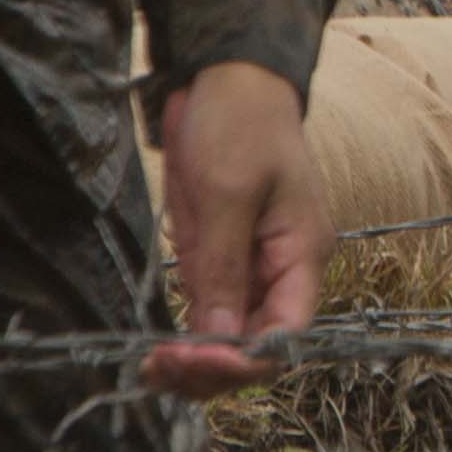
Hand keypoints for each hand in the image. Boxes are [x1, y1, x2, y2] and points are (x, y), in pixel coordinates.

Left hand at [151, 61, 328, 396]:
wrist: (228, 78)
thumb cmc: (240, 123)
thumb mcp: (227, 192)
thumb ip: (223, 266)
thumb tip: (218, 339)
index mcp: (302, 254)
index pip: (286, 332)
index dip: (244, 358)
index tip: (193, 357)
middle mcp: (280, 270)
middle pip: (257, 345)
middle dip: (214, 368)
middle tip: (160, 371)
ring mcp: (248, 267)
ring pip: (229, 339)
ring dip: (194, 363)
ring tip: (150, 373)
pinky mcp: (218, 259)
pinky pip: (208, 316)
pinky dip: (185, 341)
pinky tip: (154, 356)